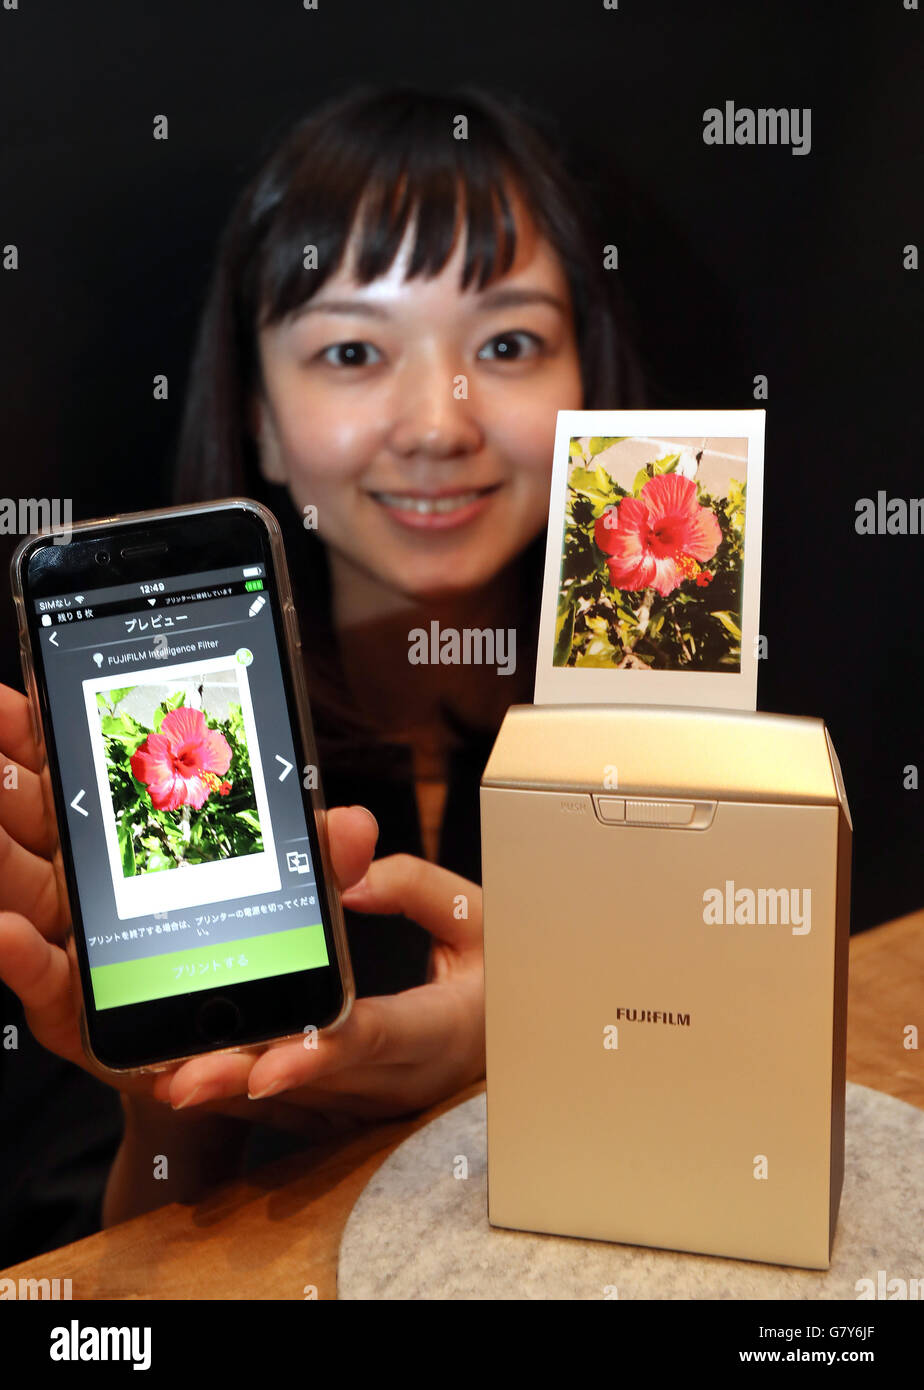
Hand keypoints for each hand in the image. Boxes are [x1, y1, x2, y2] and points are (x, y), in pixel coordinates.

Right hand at [0, 681, 379, 1109]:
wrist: (226, 1055)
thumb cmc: (245, 959)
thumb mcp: (293, 899)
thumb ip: (318, 860)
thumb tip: (353, 822)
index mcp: (126, 843)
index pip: (76, 775)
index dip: (37, 734)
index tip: (11, 694)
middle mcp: (85, 887)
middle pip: (33, 819)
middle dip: (2, 777)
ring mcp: (74, 944)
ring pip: (20, 887)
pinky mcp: (74, 1012)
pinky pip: (43, 980)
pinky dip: (20, 955)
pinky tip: (6, 930)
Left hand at [158, 855, 484, 1127]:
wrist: (504, 1041)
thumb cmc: (494, 975)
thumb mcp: (477, 918)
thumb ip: (414, 888)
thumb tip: (348, 880)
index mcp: (442, 1030)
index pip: (377, 1040)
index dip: (319, 1054)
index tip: (267, 1065)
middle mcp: (402, 1080)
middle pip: (314, 1080)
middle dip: (243, 1077)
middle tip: (177, 1074)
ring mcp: (372, 1105)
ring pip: (291, 1102)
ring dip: (226, 1091)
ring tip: (158, 1076)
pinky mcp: (347, 1112)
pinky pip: (285, 1109)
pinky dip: (233, 1098)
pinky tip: (179, 1082)